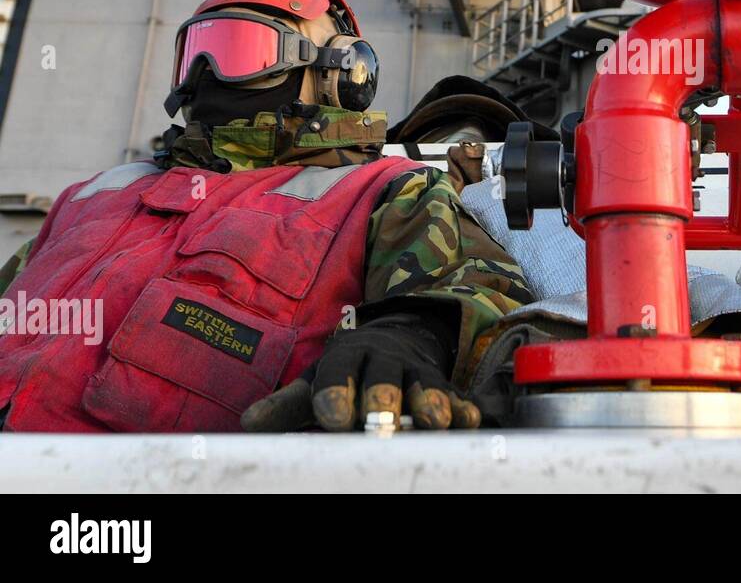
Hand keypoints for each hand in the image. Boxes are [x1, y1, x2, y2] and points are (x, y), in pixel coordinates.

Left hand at [241, 314, 480, 431]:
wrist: (397, 338)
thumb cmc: (347, 371)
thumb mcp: (315, 380)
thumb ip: (287, 405)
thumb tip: (249, 424)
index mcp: (346, 357)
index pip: (338, 374)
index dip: (335, 394)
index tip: (331, 419)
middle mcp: (384, 361)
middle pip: (384, 379)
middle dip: (382, 401)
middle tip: (378, 424)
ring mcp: (418, 373)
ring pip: (424, 386)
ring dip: (429, 403)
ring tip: (432, 422)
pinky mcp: (445, 387)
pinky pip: (457, 397)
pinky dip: (463, 409)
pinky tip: (468, 422)